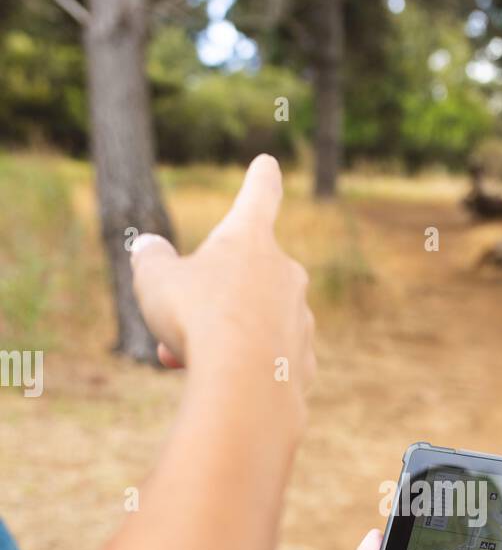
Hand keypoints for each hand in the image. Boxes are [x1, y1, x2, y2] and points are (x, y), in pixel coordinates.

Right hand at [130, 155, 314, 409]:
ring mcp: (300, 317)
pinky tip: (220, 385)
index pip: (259, 195)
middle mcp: (285, 272)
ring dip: (218, 337)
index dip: (260, 178)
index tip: (267, 164)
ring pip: (253, 322)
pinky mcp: (304, 361)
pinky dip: (241, 368)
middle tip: (173, 325)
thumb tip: (149, 249)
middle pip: (244, 276)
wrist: (243, 383)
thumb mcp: (155, 280)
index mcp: (250, 238)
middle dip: (208, 298)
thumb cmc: (197, 318)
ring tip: (183, 358)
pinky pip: (267, 359)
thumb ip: (151, 259)